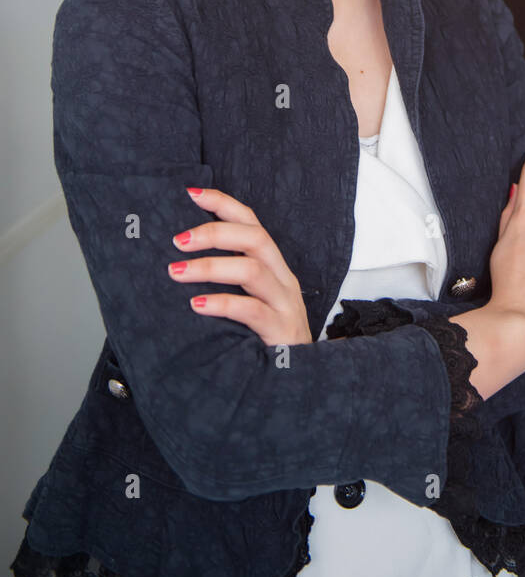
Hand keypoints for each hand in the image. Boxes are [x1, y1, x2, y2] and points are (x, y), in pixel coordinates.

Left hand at [171, 187, 312, 346]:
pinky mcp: (281, 331)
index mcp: (275, 268)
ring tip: (176, 273)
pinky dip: (222, 303)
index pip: (252, 223)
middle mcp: (283, 280)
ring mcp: (285, 304)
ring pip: (252, 270)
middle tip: (177, 241)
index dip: (224, 204)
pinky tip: (197, 306)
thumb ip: (229, 281)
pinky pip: (251, 310)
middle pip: (255, 238)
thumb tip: (181, 260)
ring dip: (210, 266)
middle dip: (214, 233)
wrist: (296, 382)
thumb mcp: (251, 302)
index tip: (191, 194)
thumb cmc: (266, 340)